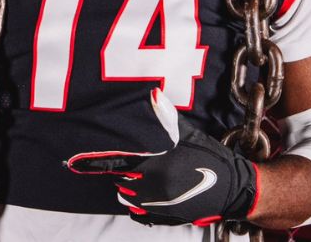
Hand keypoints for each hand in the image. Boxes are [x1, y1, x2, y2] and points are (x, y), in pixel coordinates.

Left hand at [66, 89, 257, 226]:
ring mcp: (157, 205)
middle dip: (115, 168)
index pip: (117, 161)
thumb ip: (167, 117)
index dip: (97, 159)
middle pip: (119, 177)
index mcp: (155, 165)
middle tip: (109, 159)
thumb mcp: (190, 134)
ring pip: (126, 194)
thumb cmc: (212, 158)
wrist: (234, 189)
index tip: (76, 159)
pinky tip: (137, 189)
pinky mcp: (163, 216)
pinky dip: (133, 200)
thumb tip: (152, 95)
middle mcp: (152, 187)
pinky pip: (137, 210)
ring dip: (124, 183)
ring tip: (127, 172)